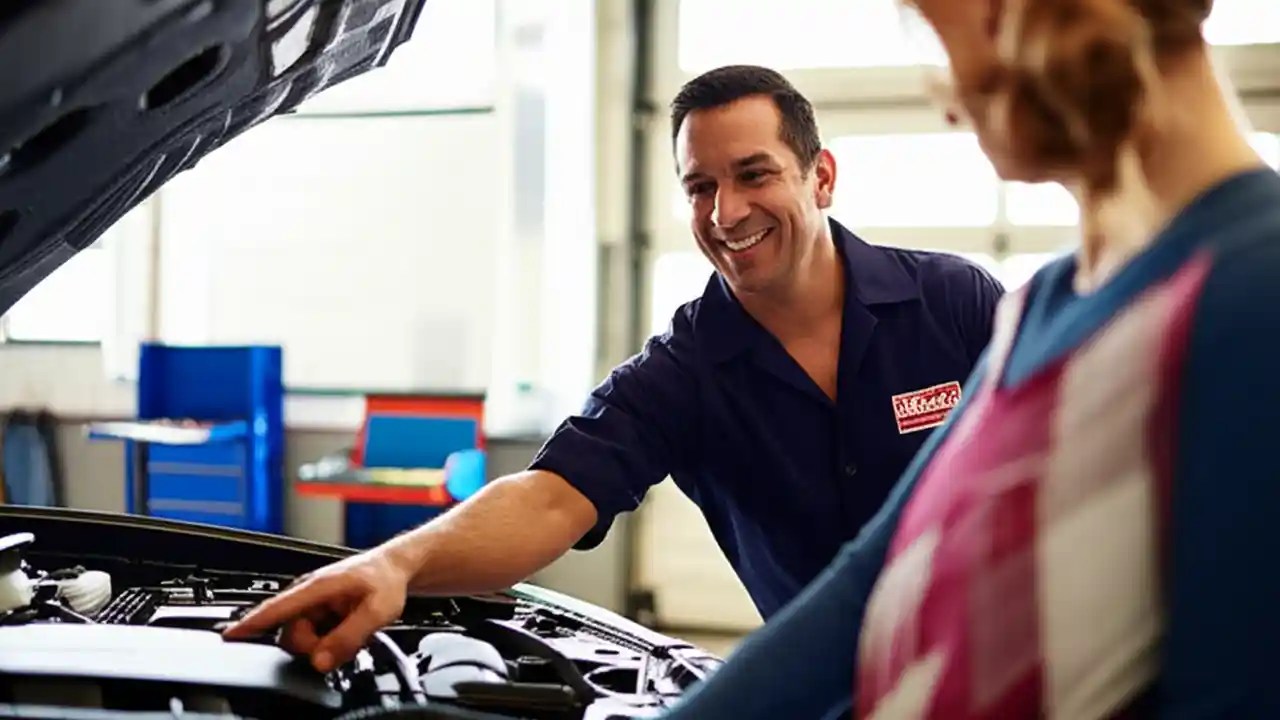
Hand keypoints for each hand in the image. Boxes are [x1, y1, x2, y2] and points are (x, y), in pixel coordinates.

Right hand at [221, 547, 413, 672]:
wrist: (394, 568)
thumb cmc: (385, 580)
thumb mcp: (378, 610)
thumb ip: (348, 637)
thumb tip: (320, 661)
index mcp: (317, 587)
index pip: (275, 608)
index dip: (250, 624)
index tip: (229, 636)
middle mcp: (308, 594)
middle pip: (290, 635)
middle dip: (312, 647)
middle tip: (343, 641)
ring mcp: (311, 604)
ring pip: (301, 639)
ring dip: (322, 644)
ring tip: (350, 630)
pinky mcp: (317, 612)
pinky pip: (312, 636)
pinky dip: (326, 640)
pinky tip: (345, 629)